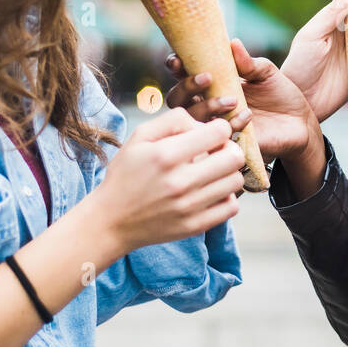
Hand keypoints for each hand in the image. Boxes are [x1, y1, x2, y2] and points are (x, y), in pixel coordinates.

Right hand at [90, 106, 244, 253]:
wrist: (111, 221)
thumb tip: (203, 123)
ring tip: (212, 173)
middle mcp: (180, 181)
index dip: (219, 129)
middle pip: (235, 157)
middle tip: (216, 153)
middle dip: (229, 149)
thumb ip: (173, 120)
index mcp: (166, 155)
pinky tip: (210, 193)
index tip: (210, 136)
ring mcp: (189, 207)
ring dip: (228, 173)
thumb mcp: (140, 137)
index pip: (220, 132)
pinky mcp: (195, 226)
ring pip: (236, 181)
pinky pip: (232, 207)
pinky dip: (226, 197)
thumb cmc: (127, 173)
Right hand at [165, 39, 318, 162]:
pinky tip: (248, 116)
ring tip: (233, 99)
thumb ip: (248, 62)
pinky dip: (231, 124)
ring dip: (208, 107)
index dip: (176, 67)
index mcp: (213, 83)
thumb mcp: (266, 73)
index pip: (183, 75)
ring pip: (193, 119)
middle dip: (186, 87)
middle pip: (177, 99)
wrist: (300, 122)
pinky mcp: (228, 142)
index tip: (178, 60)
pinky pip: (217, 136)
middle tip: (207, 78)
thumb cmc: (280, 94)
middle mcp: (208, 104)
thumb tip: (233, 43)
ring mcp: (216, 124)